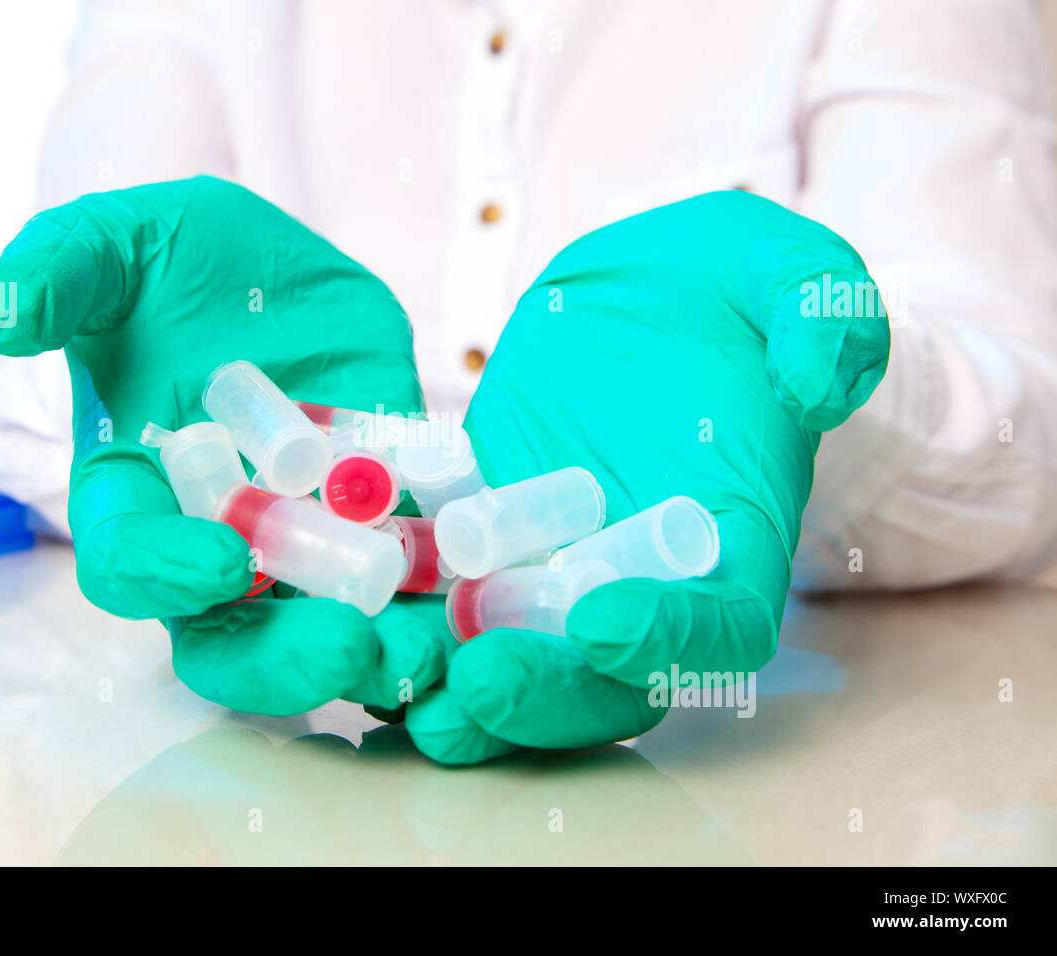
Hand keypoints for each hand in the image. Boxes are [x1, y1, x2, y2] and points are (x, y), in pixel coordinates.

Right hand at [0, 177, 447, 715]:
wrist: (266, 265)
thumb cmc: (172, 258)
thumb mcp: (118, 240)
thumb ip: (61, 271)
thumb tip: (2, 314)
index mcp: (134, 494)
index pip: (128, 560)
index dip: (163, 573)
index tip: (219, 562)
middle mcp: (214, 537)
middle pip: (229, 634)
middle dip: (283, 656)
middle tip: (344, 646)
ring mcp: (303, 538)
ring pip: (326, 626)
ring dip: (380, 652)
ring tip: (433, 650)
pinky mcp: (382, 517)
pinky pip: (411, 579)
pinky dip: (447, 601)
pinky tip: (490, 603)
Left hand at [405, 190, 889, 762]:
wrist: (644, 294)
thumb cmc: (728, 284)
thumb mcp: (785, 272)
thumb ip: (819, 316)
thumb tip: (816, 379)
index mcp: (729, 538)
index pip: (720, 625)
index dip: (671, 638)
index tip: (604, 621)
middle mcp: (638, 575)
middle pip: (603, 673)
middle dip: (545, 689)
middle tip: (480, 681)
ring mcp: (555, 561)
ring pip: (516, 654)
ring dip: (459, 688)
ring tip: (406, 695)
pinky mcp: (482, 528)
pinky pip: (441, 588)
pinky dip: (403, 617)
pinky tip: (350, 624)